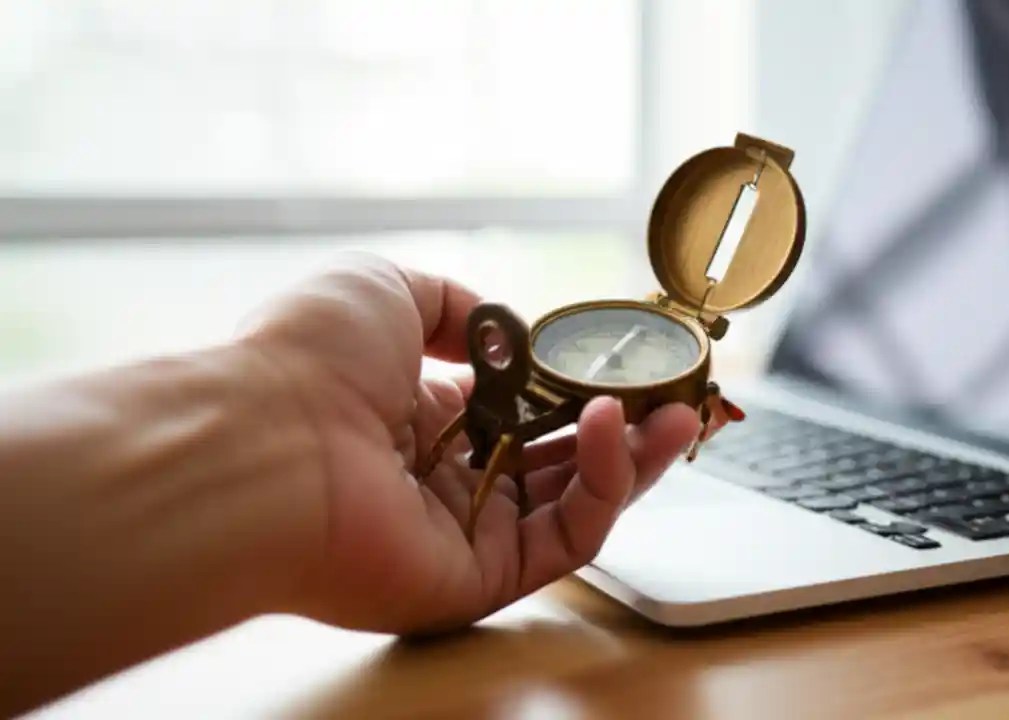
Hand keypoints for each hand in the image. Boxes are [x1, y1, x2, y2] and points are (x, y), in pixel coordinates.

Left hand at [238, 254, 704, 633]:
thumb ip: (456, 306)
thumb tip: (499, 328)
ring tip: (679, 414)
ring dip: (635, 459)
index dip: (583, 390)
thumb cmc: (306, 360)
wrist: (260, 442)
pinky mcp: (478, 580)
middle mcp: (446, 480)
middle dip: (627, 428)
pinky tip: (616, 430)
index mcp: (421, 417)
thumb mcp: (387, 289)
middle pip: (562, 462)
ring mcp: (464, 534)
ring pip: (576, 505)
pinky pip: (564, 539)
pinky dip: (604, 487)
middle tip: (680, 396)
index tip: (634, 365)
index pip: (524, 411)